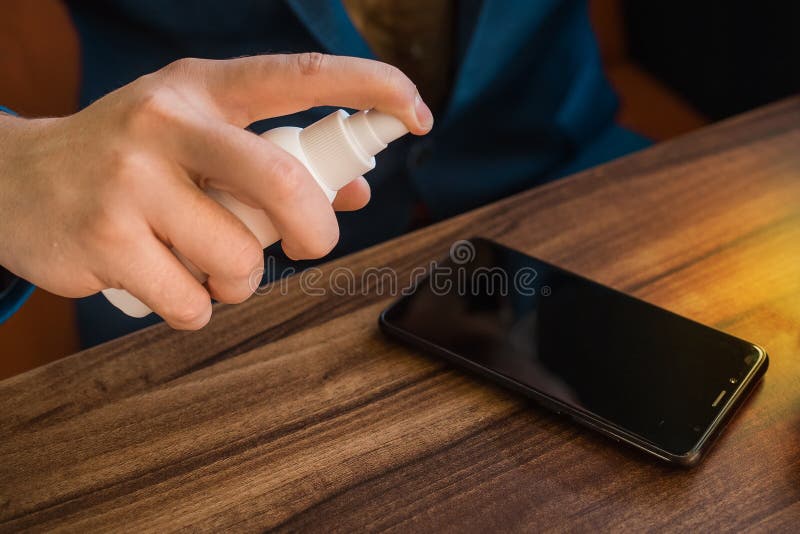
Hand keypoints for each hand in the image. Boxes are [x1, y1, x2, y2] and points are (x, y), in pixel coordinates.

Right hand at [0, 53, 432, 328]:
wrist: (14, 182)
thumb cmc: (130, 159)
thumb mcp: (197, 137)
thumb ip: (275, 158)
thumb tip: (356, 191)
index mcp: (201, 88)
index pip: (300, 75)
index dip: (369, 86)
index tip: (416, 110)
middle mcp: (165, 121)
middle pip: (282, 181)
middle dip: (315, 229)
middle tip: (314, 245)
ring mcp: (128, 180)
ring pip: (240, 257)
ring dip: (241, 279)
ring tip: (206, 262)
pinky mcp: (104, 241)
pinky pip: (194, 302)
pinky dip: (197, 306)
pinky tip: (166, 280)